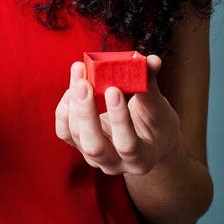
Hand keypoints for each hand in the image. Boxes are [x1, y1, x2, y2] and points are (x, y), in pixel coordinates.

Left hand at [54, 55, 181, 174]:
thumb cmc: (156, 122)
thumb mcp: (159, 106)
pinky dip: (64, 109)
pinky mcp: (79, 144)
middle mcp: (115, 163)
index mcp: (141, 159)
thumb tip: (151, 60)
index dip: (119, 118)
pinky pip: (64, 131)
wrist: (147, 138)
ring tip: (79, 74)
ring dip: (74, 103)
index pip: (128, 144)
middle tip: (84, 83)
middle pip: (95, 146)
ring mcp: (95, 156)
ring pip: (76, 136)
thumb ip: (151, 84)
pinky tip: (72, 88)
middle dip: (86, 113)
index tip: (114, 89)